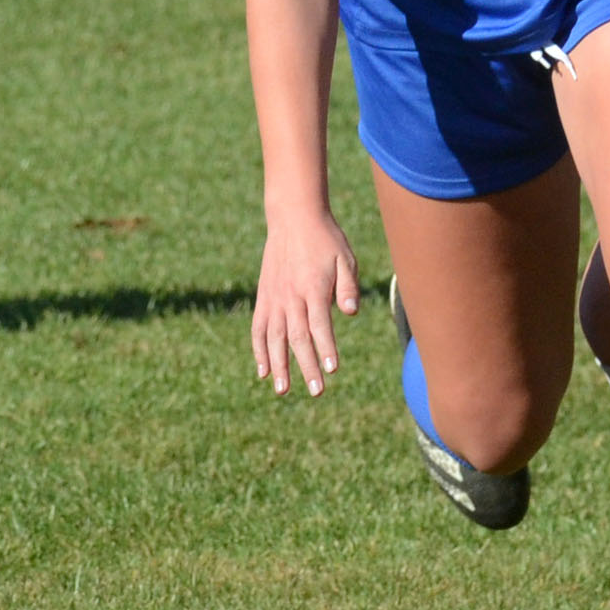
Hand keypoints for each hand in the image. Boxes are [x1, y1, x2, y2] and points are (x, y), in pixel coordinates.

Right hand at [251, 206, 358, 396]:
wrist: (293, 217)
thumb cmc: (326, 239)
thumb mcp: (345, 257)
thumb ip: (347, 286)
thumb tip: (351, 312)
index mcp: (313, 287)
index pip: (320, 325)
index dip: (326, 348)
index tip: (332, 370)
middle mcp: (291, 296)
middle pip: (298, 338)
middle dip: (307, 366)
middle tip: (316, 391)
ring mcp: (274, 298)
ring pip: (274, 338)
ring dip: (278, 365)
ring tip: (283, 390)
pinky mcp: (264, 297)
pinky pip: (258, 328)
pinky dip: (259, 350)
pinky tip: (263, 371)